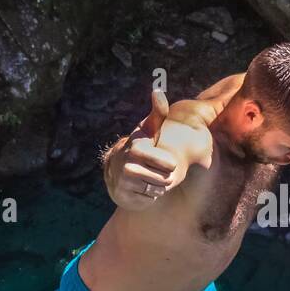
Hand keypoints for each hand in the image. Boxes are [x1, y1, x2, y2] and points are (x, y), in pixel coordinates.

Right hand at [113, 90, 185, 206]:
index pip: (168, 164)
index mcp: (136, 147)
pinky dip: (150, 195)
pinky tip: (142, 187)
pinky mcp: (123, 195)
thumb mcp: (150, 130)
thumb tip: (158, 90)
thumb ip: (158, 113)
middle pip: (165, 179)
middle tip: (156, 170)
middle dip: (165, 176)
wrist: (119, 170)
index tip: (167, 162)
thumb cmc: (142, 147)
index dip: (170, 164)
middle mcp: (127, 164)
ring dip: (158, 186)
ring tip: (149, 177)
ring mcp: (123, 181)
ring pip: (158, 189)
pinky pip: (149, 199)